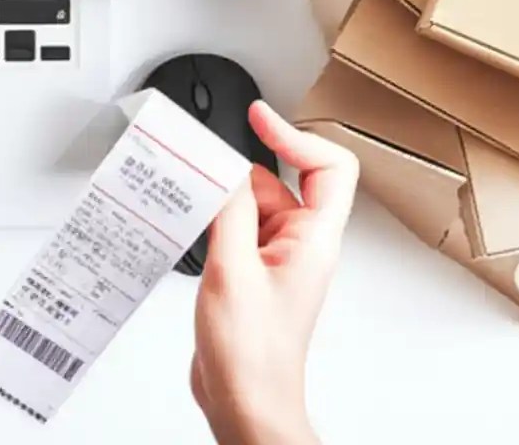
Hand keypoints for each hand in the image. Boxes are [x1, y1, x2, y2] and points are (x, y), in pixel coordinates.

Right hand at [190, 101, 357, 444]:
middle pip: (281, 182)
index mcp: (314, 241)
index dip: (295, 135)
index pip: (328, 167)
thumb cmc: (253, 356)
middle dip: (242, 170)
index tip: (259, 117)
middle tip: (205, 158)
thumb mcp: (232, 270)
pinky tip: (190, 225)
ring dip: (225, 199)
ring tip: (191, 197)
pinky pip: (238, 231)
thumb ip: (230, 212)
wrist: (246, 403)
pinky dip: (215, 222)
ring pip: (254, 206)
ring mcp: (277, 261)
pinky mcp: (253, 275)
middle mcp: (301, 246)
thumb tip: (225, 169)